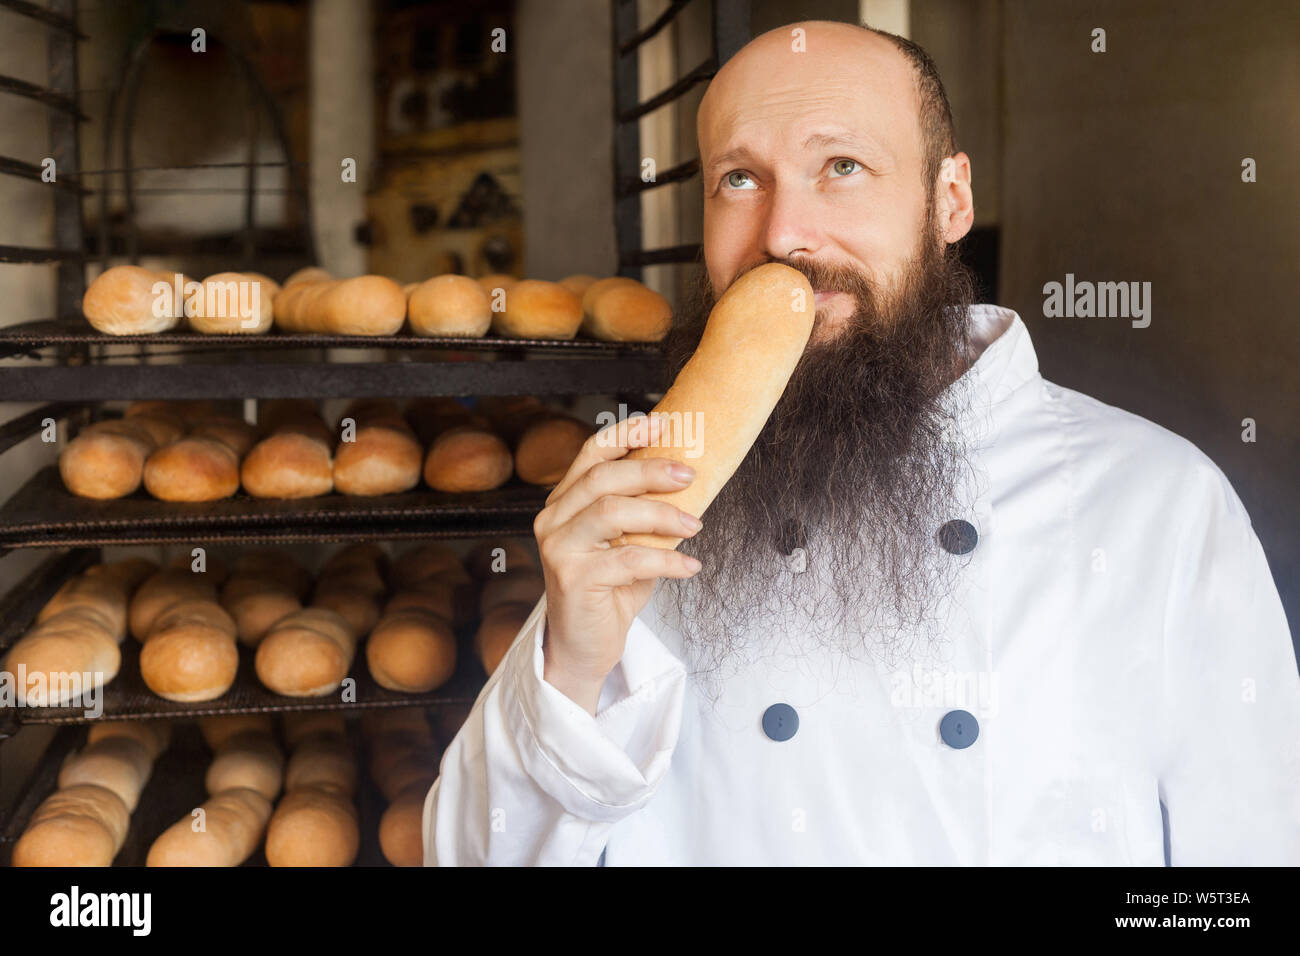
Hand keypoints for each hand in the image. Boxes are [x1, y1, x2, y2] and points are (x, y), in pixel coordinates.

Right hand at [534, 413, 701, 712]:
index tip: (663, 425)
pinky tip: (690, 566)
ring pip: (612, 512)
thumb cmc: (609, 590)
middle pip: (602, 478)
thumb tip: (687, 478)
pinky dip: (667, 561)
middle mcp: (553, 519)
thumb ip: (641, 512)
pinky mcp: (572, 578)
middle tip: (690, 477)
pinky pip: (629, 559)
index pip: (591, 454)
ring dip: (662, 515)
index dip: (626, 435)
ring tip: (695, 525)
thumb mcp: (626, 543)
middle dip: (651, 471)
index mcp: (564, 502)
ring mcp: (558, 547)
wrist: (584, 646)